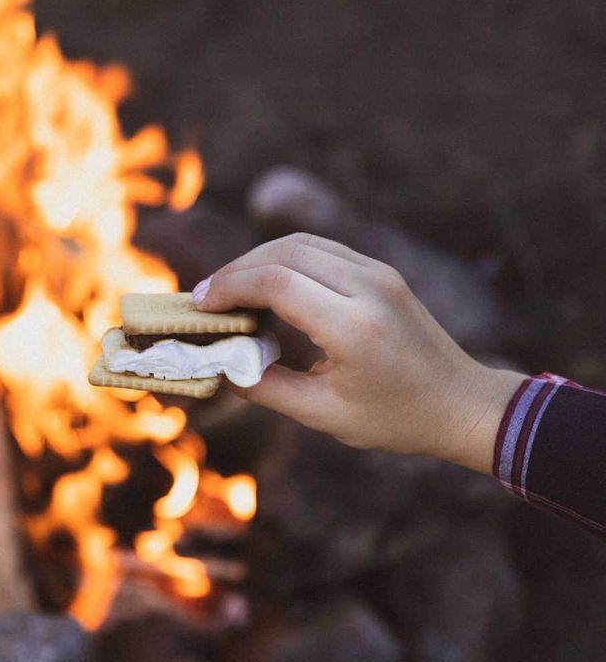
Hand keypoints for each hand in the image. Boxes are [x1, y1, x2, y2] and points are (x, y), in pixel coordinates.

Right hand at [193, 233, 524, 472]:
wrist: (461, 402)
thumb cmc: (395, 418)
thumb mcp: (323, 415)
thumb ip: (266, 387)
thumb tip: (220, 363)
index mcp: (354, 328)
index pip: (277, 283)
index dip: (229, 288)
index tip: (200, 306)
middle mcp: (368, 288)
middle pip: (284, 252)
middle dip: (235, 270)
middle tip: (205, 297)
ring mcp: (378, 273)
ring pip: (300, 242)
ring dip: (257, 259)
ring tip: (228, 290)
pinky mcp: (380, 271)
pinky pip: (320, 249)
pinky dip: (283, 260)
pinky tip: (264, 284)